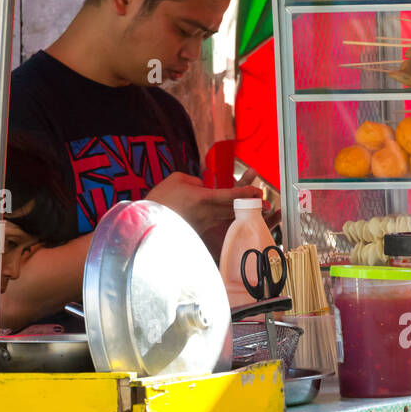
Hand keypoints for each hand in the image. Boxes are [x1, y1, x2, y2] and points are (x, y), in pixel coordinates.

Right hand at [145, 172, 263, 235]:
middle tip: (266, 203)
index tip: (258, 191)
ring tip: (253, 209)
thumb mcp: (177, 179)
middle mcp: (206, 214)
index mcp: (203, 199)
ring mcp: (202, 225)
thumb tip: (203, 185)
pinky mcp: (197, 232)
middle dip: (250, 206)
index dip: (246, 193)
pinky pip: (214, 223)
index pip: (230, 195)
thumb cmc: (159, 199)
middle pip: (233, 209)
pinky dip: (224, 219)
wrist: (144, 223)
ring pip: (225, 217)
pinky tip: (231, 216)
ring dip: (239, 213)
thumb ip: (195, 180)